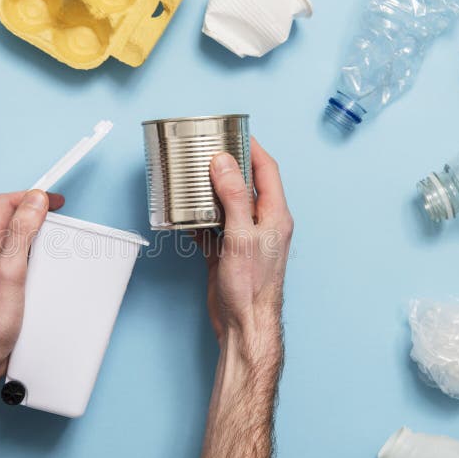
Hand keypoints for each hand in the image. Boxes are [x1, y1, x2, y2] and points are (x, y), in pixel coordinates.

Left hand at [0, 190, 64, 381]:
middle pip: (9, 219)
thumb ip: (20, 233)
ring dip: (34, 235)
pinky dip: (33, 259)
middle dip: (35, 211)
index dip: (32, 196)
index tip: (55, 201)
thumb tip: (34, 201)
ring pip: (12, 242)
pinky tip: (43, 272)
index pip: (6, 204)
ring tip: (53, 238)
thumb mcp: (9, 271)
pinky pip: (16, 264)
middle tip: (57, 214)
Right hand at [200, 138, 292, 377]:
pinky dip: (198, 219)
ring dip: (210, 191)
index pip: (266, 170)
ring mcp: (244, 239)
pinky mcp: (227, 253)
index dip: (251, 148)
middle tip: (207, 150)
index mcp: (275, 216)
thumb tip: (223, 162)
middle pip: (246, 184)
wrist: (245, 325)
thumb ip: (234, 198)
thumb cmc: (252, 287)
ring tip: (192, 176)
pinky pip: (212, 228)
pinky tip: (184, 215)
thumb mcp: (242, 237)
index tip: (233, 132)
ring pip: (227, 205)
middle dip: (227, 166)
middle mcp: (262, 224)